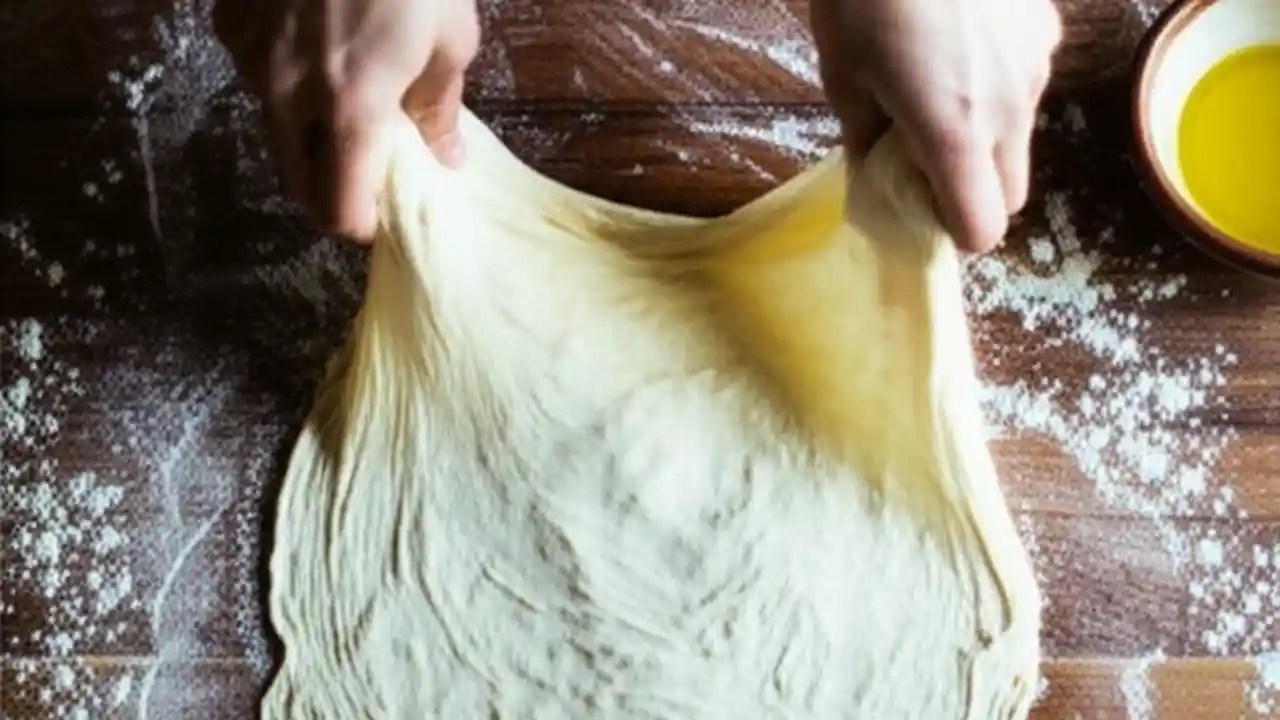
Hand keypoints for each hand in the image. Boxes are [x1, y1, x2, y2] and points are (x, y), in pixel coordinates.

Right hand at [213, 0, 479, 240]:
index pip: (338, 208)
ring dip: (306, 140)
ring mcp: (251, 59)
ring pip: (273, 132)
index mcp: (351, 106)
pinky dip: (284, 84)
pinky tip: (315, 50)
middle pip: (297, 182)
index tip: (377, 220)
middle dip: (329, 193)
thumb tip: (445, 158)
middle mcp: (289, 93)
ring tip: (344, 106)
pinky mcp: (230, 26)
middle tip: (365, 175)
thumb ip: (440, 110)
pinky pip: (256, 78)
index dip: (358, 226)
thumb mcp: (448, 39)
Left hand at [811, 0, 1061, 252]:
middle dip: (974, 192)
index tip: (920, 210)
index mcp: (955, 134)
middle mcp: (1010, 109)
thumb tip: (874, 171)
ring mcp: (1036, 66)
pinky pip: (1028, 82)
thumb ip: (865, 140)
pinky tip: (960, 45)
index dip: (953, 231)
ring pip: (1021, 136)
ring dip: (988, 138)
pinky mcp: (1047, 29)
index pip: (983, 229)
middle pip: (1013, 193)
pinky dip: (999, 85)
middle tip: (923, 160)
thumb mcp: (843, 76)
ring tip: (935, 90)